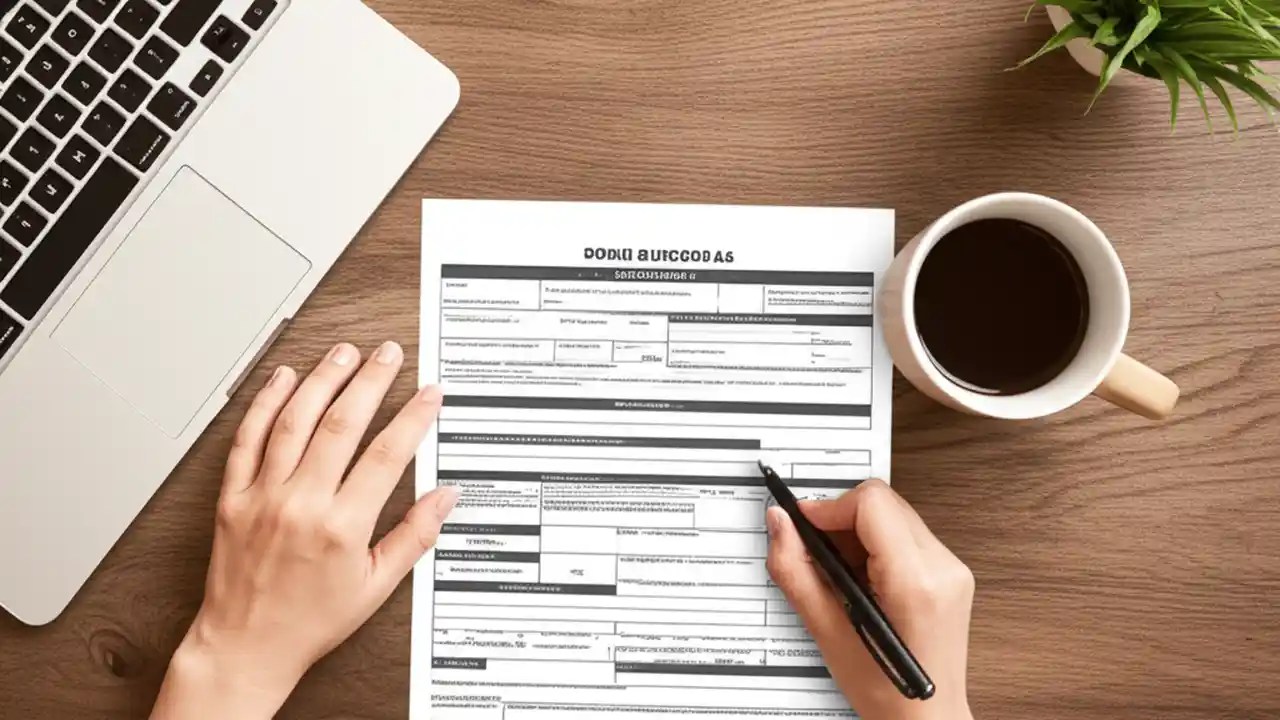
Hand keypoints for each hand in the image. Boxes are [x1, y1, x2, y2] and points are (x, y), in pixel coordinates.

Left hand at [151, 342, 456, 719]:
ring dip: (322, 380)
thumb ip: (414, 536)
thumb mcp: (376, 586)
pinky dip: (265, 404)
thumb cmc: (309, 621)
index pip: (387, 454)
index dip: (413, 417)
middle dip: (370, 381)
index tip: (428, 394)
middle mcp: (301, 504)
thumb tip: (446, 498)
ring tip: (343, 354)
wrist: (245, 646)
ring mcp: (263, 497)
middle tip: (388, 354)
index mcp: (341, 527)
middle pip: (341, 424)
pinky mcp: (232, 498)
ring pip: (294, 421)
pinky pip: (248, 439)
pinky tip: (283, 379)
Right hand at [765, 480, 974, 719]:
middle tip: (818, 556)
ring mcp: (952, 568)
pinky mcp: (951, 572)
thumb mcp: (827, 632)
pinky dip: (876, 546)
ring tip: (842, 577)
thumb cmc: (886, 691)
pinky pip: (906, 533)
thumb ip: (796, 571)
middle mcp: (943, 567)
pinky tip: (863, 581)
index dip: (828, 507)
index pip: (871, 503)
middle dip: (841, 521)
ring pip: (893, 514)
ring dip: (858, 534)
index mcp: (915, 582)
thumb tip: (780, 524)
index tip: (802, 524)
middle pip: (882, 503)